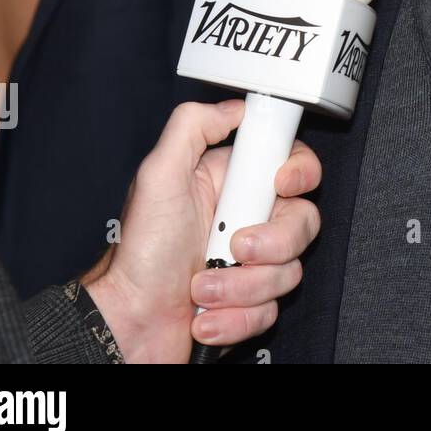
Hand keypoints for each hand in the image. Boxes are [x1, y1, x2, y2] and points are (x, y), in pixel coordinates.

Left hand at [80, 100, 320, 362]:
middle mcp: (250, 220)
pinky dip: (235, 316)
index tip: (281, 185)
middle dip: (271, 242)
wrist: (127, 323)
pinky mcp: (253, 303)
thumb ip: (192, 127)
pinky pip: (272, 308)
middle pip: (303, 220)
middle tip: (234, 246)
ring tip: (202, 287)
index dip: (299, 173)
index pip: (293, 164)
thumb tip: (235, 107)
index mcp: (233, 183)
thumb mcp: (157, 175)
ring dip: (241, 286)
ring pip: (289, 270)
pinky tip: (206, 314)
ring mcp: (254, 264)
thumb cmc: (139, 254)